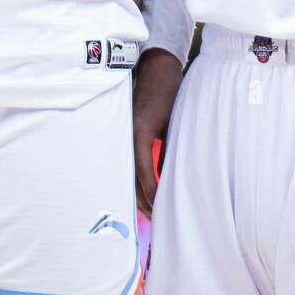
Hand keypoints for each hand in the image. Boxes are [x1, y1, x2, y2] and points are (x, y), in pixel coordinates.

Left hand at [133, 48, 182, 216]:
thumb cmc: (165, 98)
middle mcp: (127, 141)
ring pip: (135, 177)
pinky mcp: (139, 130)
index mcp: (132, 143)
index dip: (140, 199)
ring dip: (146, 198)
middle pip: (131, 182)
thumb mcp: (164, 131)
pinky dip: (149, 182)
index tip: (152, 217)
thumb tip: (167, 179)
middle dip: (142, 205)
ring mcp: (131, 136)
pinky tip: (157, 196)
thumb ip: (163, 153)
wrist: (161, 70)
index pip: (133, 179)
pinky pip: (142, 164)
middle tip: (155, 224)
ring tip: (159, 215)